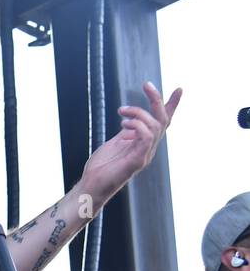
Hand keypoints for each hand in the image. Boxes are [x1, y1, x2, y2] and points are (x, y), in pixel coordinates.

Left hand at [81, 81, 182, 205]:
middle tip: (146, 84)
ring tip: (122, 112)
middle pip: (162, 120)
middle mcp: (148, 148)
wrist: (91, 186)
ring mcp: (145, 155)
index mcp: (144, 143)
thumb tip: (131, 120)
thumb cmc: (101, 167)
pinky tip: (123, 125)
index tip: (179, 89)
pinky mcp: (138, 161)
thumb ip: (127, 132)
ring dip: (139, 113)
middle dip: (157, 100)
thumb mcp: (116, 142)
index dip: (171, 106)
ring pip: (155, 125)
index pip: (162, 123)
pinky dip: (137, 125)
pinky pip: (147, 136)